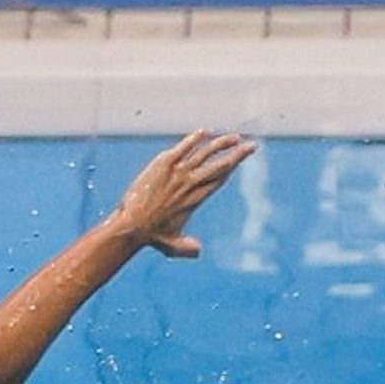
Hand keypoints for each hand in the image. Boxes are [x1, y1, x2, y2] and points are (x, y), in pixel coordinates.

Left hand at [110, 130, 254, 259]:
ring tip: (234, 137)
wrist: (132, 226)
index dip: (232, 168)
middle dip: (238, 154)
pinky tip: (206, 132)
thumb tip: (199, 251)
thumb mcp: (172, 246)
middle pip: (220, 165)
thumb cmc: (151, 237)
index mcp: (196, 199)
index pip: (219, 179)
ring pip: (206, 153)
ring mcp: (178, 172)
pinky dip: (196, 138)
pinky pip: (184, 147)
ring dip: (222, 143)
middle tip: (251, 146)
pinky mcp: (164, 163)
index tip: (241, 160)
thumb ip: (187, 249)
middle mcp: (191, 184)